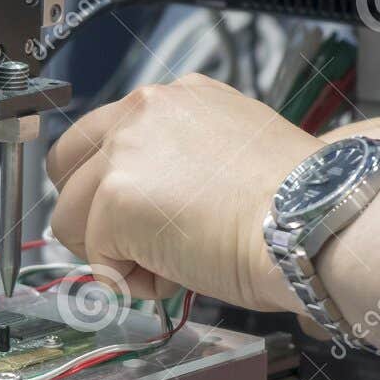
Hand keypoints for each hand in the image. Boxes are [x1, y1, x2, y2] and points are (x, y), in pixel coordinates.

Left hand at [46, 74, 319, 309]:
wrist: (312, 218)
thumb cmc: (298, 200)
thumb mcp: (235, 154)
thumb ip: (184, 163)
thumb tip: (158, 202)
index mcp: (177, 97)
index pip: (104, 135)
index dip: (111, 186)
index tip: (139, 215)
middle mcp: (144, 111)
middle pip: (67, 168)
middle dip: (90, 216)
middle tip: (136, 247)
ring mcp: (124, 153)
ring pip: (70, 219)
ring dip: (113, 253)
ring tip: (172, 263)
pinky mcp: (116, 200)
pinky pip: (98, 259)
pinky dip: (132, 281)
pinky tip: (178, 275)